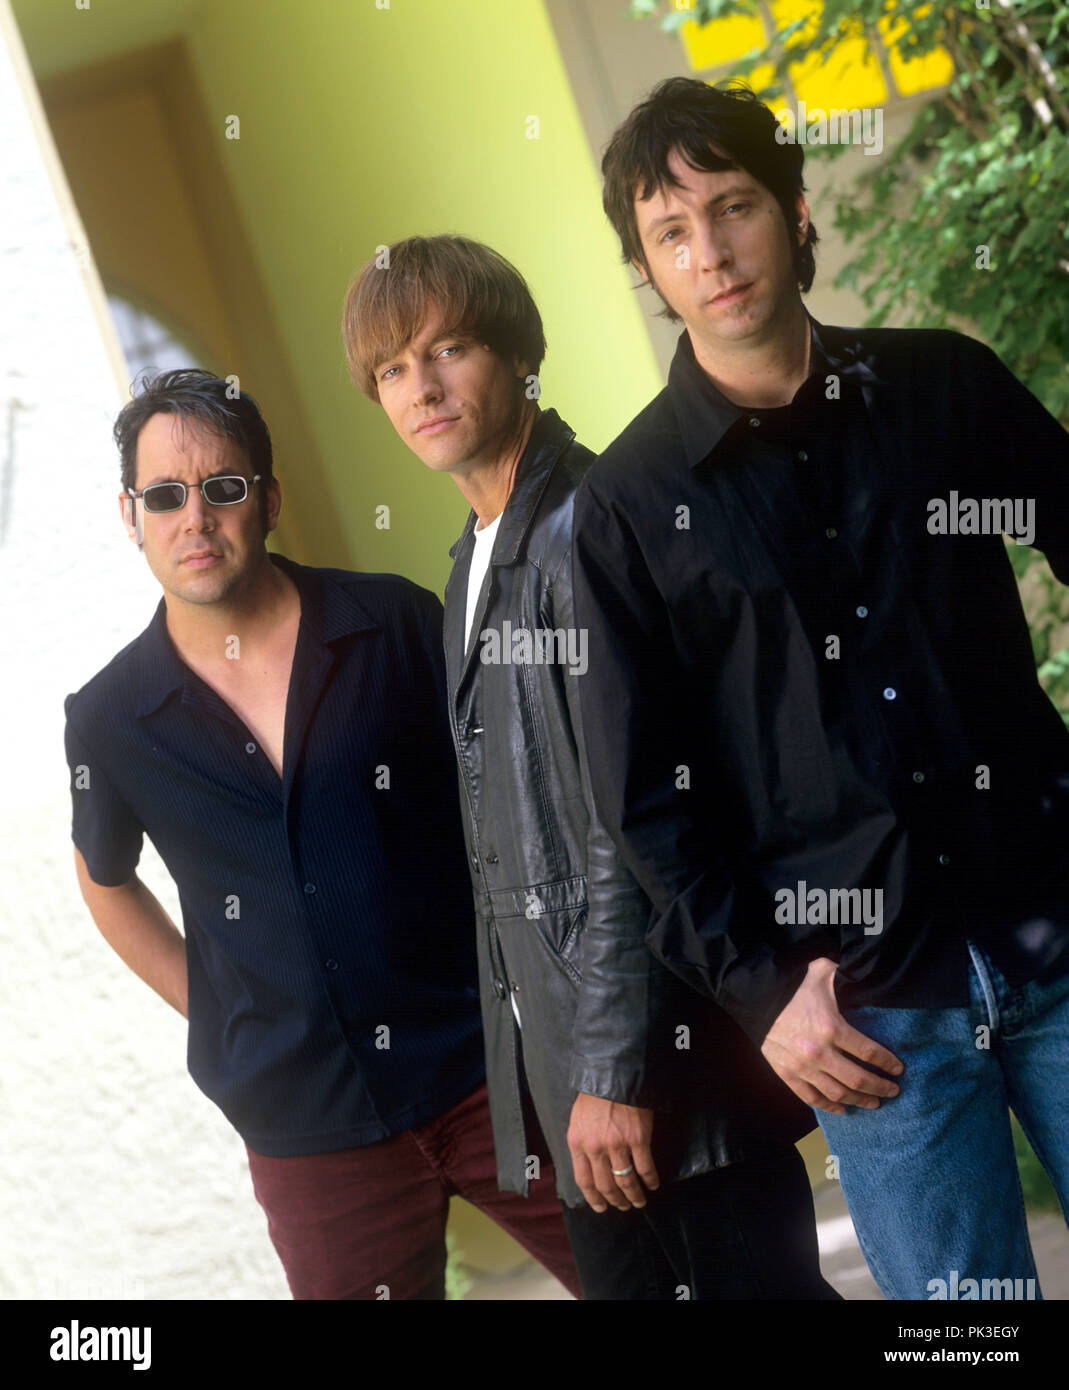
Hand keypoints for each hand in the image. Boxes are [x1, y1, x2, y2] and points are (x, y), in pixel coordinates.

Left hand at [566, 1092, 658, 1212]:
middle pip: (606, 1185)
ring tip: (639, 1201)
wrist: (614, 1073)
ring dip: (633, 1196)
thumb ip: (581, 1143)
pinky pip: (645, 1168)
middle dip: (615, 1200)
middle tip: (623, 1206)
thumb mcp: (577, 1119)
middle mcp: (596, 1148)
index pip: (584, 1180)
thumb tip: (588, 1165)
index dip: (593, 1198)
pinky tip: (653, 1184)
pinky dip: (650, 1180)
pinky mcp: (638, 1139)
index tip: (601, 1207)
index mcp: (578, 1143)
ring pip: (626, 1181)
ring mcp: (617, 1145)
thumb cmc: (595, 1095)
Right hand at [760, 957, 903, 1114]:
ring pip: (838, 1093)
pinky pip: (812, 1097)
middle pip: (858, 1079)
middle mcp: (818, 1052)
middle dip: (880, 1087)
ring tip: (874, 1102)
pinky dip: (830, 1106)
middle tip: (893, 1091)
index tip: (899, 1069)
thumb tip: (865, 965)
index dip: (888, 1063)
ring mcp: (802, 1067)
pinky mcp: (787, 1074)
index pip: (869, 1052)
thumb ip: (845, 971)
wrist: (755, 998)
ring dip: (860, 1100)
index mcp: (831, 1027)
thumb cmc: (791, 984)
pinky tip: (843, 1108)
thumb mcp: (821, 971)